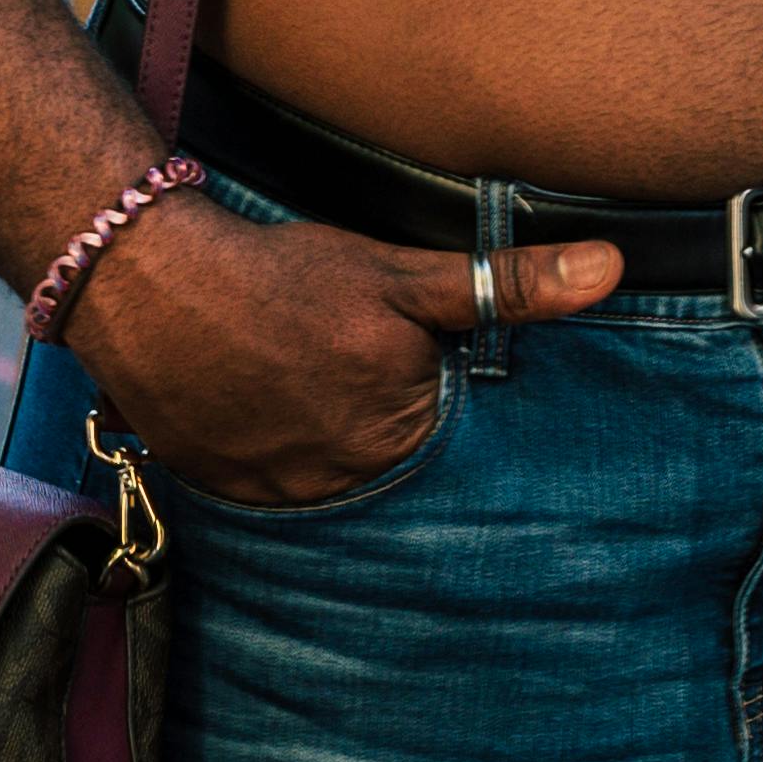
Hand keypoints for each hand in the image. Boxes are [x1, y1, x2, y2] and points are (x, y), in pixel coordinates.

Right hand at [62, 195, 617, 506]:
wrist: (151, 284)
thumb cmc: (283, 274)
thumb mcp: (400, 273)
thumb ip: (507, 284)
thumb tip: (611, 268)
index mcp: (400, 433)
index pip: (452, 436)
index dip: (435, 393)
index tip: (406, 363)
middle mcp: (343, 481)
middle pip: (392, 462)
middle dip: (383, 423)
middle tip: (340, 367)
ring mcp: (278, 492)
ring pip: (331, 476)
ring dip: (329, 442)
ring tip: (301, 382)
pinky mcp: (223, 490)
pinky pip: (271, 485)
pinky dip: (275, 453)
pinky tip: (263, 405)